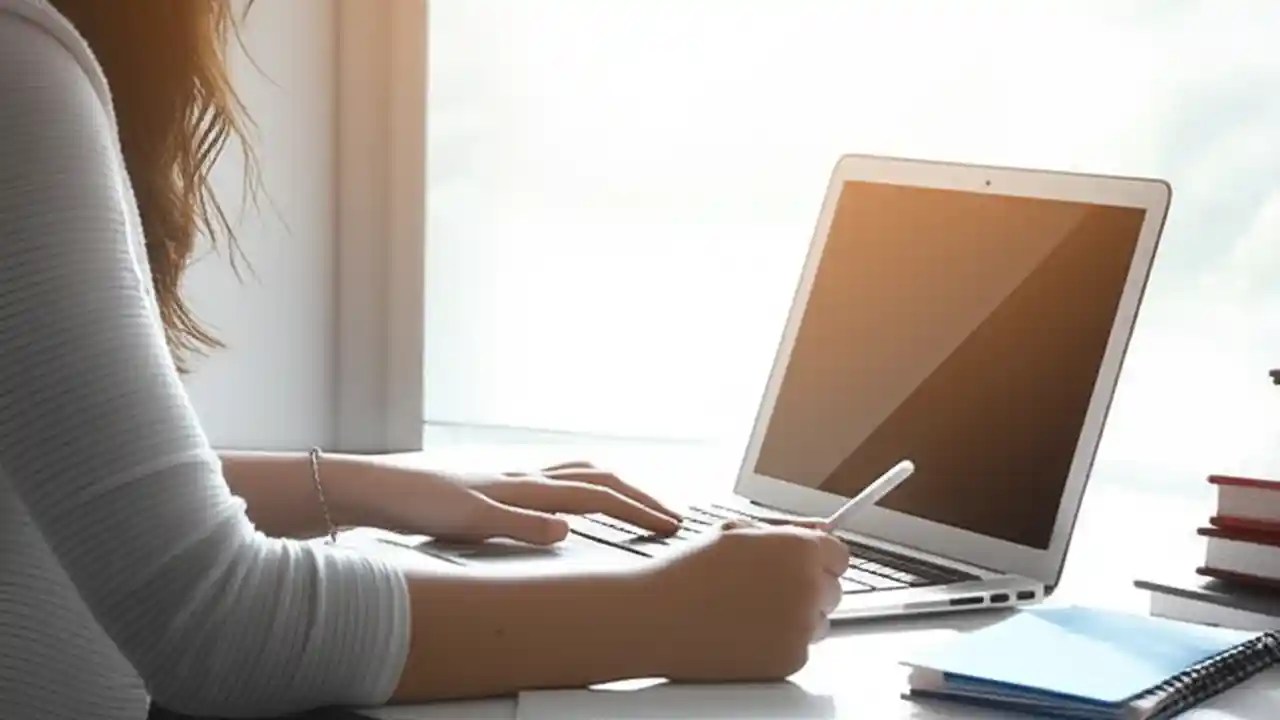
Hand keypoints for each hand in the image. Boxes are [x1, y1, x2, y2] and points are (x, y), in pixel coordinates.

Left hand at [324, 456, 679, 545]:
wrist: (370, 487)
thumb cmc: (414, 502)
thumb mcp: (469, 520)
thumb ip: (521, 526)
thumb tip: (569, 529)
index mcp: (524, 486)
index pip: (597, 496)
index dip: (638, 510)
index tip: (671, 525)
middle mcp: (522, 476)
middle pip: (596, 478)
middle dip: (637, 496)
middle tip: (668, 515)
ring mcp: (507, 477)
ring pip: (574, 472)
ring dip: (611, 486)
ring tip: (633, 500)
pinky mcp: (492, 485)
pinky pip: (551, 479)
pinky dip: (578, 486)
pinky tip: (568, 500)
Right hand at [647, 523, 847, 680]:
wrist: (656, 617)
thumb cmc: (689, 571)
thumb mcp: (737, 531)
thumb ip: (787, 529)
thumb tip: (822, 530)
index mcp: (799, 549)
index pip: (840, 556)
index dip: (817, 560)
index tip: (799, 566)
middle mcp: (808, 587)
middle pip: (832, 590)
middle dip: (806, 589)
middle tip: (762, 589)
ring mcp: (802, 627)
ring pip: (819, 622)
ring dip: (796, 618)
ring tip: (748, 611)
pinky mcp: (790, 660)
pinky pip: (800, 649)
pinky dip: (779, 644)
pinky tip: (744, 631)